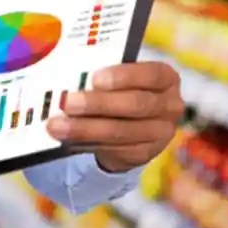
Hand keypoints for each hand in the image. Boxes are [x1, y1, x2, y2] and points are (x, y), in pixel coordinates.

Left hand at [46, 61, 182, 173]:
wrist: (129, 120)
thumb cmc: (119, 87)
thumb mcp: (118, 75)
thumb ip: (102, 73)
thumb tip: (71, 75)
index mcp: (166, 78)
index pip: (151, 75)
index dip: (123, 77)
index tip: (94, 78)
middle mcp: (170, 106)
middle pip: (136, 105)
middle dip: (98, 104)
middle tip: (68, 103)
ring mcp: (161, 133)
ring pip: (121, 132)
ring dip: (86, 129)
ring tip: (57, 125)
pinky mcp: (144, 154)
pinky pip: (115, 150)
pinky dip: (88, 143)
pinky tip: (68, 139)